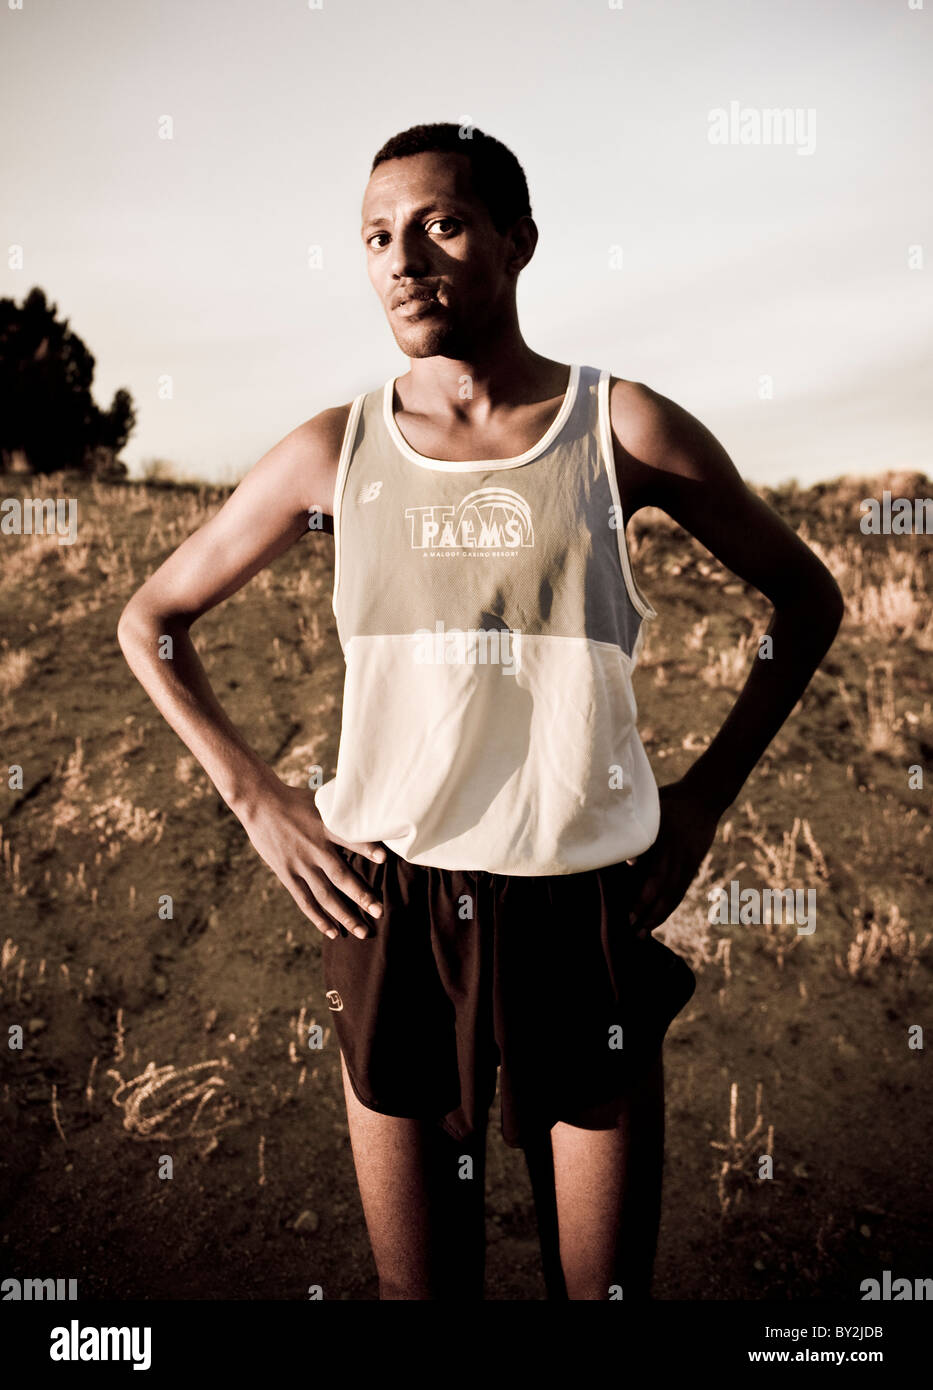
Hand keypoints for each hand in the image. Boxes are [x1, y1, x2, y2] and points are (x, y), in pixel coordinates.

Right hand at [237, 773, 386, 939]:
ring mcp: (300, 864)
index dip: (366, 848)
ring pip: (325, 895)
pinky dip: (318, 918)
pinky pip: (304, 900)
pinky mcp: (286, 873)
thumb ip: (343, 812)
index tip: (383, 859)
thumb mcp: (322, 801)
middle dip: (361, 896)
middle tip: (380, 911)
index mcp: (325, 827)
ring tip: (362, 931)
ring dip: (344, 915)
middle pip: (341, 876)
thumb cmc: (295, 799)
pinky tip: (332, 931)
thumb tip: (369, 806)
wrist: (259, 803)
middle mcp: (314, 849)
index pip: (349, 839)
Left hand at [624, 780, 720, 939]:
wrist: (704, 795)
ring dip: (660, 915)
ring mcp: (689, 861)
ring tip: (644, 932)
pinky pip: (682, 889)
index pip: (655, 878)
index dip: (643, 898)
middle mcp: (679, 855)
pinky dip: (670, 905)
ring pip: (675, 894)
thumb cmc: (670, 800)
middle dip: (648, 913)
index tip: (628, 913)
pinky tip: (659, 918)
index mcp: (667, 842)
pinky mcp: (694, 864)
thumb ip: (640, 835)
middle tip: (633, 931)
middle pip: (665, 891)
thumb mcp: (652, 811)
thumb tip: (628, 862)